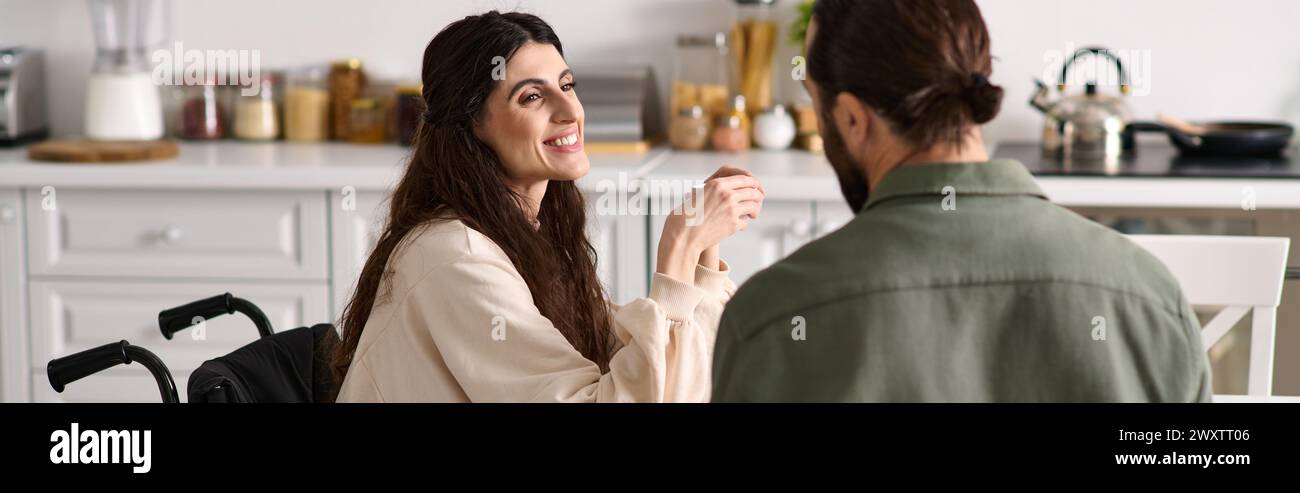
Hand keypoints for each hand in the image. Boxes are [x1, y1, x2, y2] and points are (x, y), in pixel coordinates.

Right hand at [657, 166, 764, 282]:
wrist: (683, 234)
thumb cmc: (687, 214)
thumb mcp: (699, 193)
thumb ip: (716, 189)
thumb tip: (732, 188)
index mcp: (718, 184)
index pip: (745, 179)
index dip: (755, 184)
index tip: (757, 189)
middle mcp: (727, 195)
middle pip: (753, 192)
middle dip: (758, 197)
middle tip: (758, 202)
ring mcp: (731, 210)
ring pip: (754, 207)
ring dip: (755, 211)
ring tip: (753, 214)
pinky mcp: (733, 224)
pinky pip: (745, 222)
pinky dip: (743, 224)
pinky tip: (738, 225)